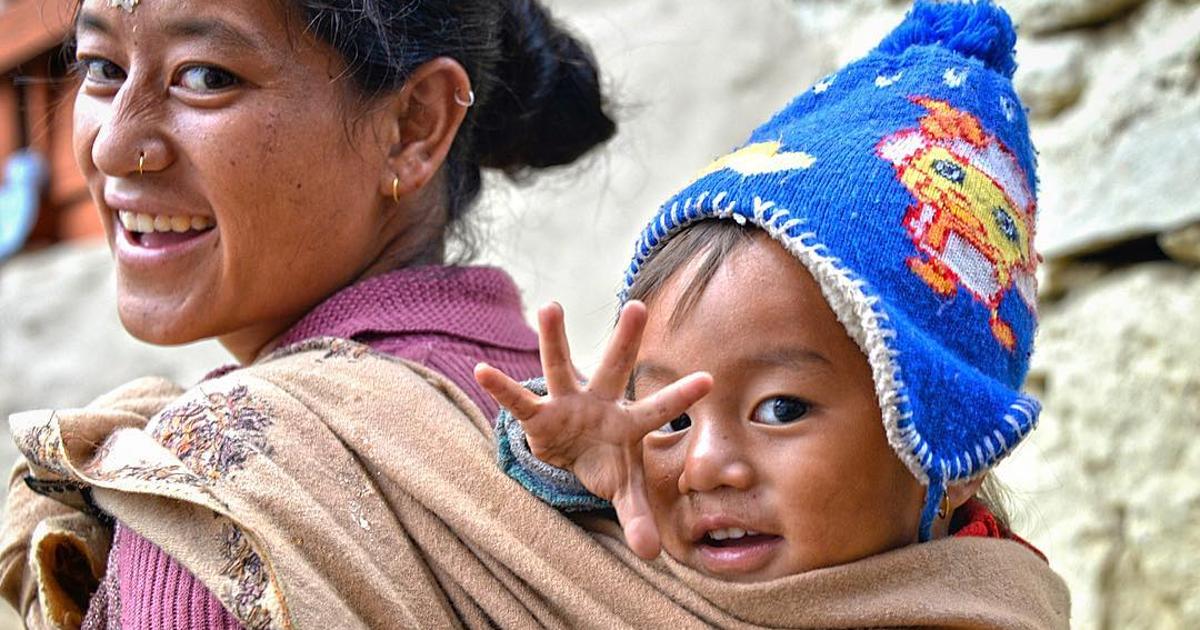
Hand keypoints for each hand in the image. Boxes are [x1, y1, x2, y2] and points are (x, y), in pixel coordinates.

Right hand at [475, 301, 711, 559]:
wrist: (572, 456)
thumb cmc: (608, 464)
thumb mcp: (624, 492)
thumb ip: (638, 518)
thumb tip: (653, 556)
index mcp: (629, 422)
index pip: (658, 408)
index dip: (681, 396)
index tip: (709, 379)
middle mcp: (601, 402)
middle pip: (615, 367)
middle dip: (626, 339)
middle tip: (638, 304)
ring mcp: (568, 403)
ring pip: (562, 366)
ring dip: (555, 338)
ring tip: (549, 306)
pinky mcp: (539, 414)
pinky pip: (519, 402)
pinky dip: (501, 389)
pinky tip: (481, 371)